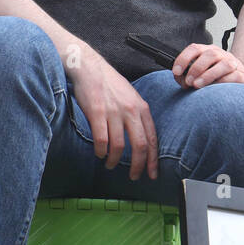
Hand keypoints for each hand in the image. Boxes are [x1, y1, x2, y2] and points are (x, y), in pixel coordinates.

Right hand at [65, 43, 157, 180]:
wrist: (90, 67)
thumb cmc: (109, 84)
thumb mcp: (131, 97)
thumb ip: (137, 116)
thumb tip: (142, 138)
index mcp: (142, 108)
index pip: (152, 139)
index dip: (153, 159)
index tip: (152, 174)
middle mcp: (131, 111)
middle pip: (140, 146)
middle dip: (139, 166)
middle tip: (135, 177)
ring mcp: (114, 112)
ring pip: (119, 146)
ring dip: (115, 161)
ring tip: (111, 165)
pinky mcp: (97, 112)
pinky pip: (101, 140)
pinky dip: (101, 151)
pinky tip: (99, 154)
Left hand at [172, 43, 243, 88]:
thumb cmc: (219, 80)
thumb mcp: (202, 75)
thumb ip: (189, 75)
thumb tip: (180, 79)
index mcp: (209, 52)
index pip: (195, 48)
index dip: (183, 59)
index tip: (176, 71)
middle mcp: (222, 55)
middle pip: (209, 54)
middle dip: (196, 68)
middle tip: (188, 82)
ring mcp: (234, 64)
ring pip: (223, 64)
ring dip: (208, 75)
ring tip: (197, 85)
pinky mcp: (242, 75)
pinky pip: (234, 76)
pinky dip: (222, 82)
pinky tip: (215, 88)